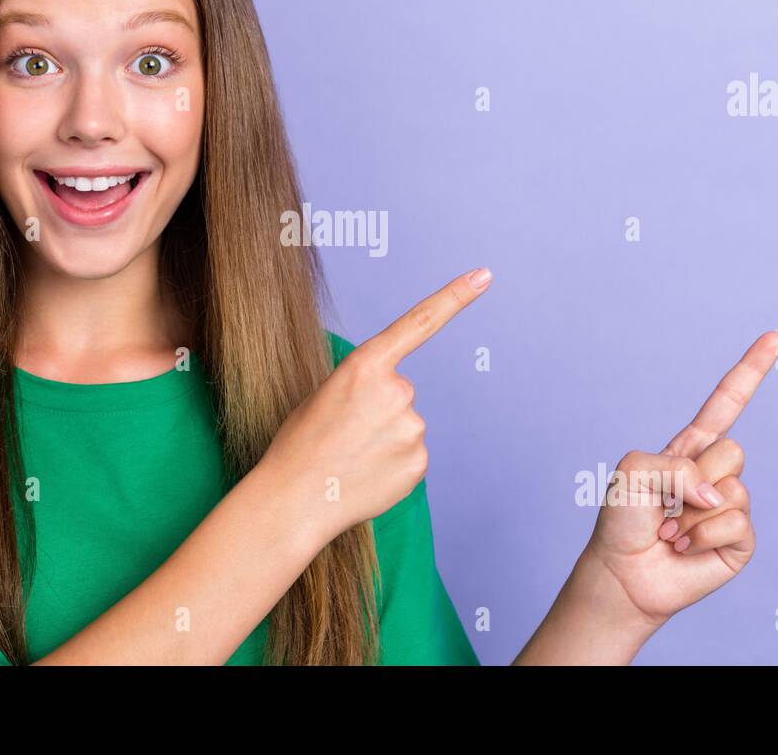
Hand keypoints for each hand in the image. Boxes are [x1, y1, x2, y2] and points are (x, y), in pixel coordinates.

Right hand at [260, 268, 492, 543]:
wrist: (293, 500)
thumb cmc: (301, 445)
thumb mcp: (324, 395)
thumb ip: (365, 385)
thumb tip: (395, 404)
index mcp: (365, 365)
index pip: (419, 322)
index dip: (455, 297)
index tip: (484, 276)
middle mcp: (396, 391)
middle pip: (400, 392)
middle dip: (378, 410)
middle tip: (344, 433)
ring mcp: (412, 428)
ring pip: (405, 425)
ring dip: (384, 439)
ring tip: (350, 457)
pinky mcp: (419, 462)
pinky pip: (410, 454)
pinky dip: (392, 464)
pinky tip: (366, 474)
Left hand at [583, 331, 777, 627]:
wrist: (622, 572)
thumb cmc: (622, 519)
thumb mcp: (634, 471)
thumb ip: (676, 467)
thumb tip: (718, 495)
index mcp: (690, 448)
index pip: (726, 403)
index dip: (751, 370)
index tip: (775, 337)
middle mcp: (714, 473)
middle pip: (733, 450)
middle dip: (694, 476)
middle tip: (665, 503)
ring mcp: (729, 506)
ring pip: (734, 488)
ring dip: (692, 513)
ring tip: (670, 529)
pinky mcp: (739, 541)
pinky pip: (736, 522)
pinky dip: (703, 535)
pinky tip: (684, 546)